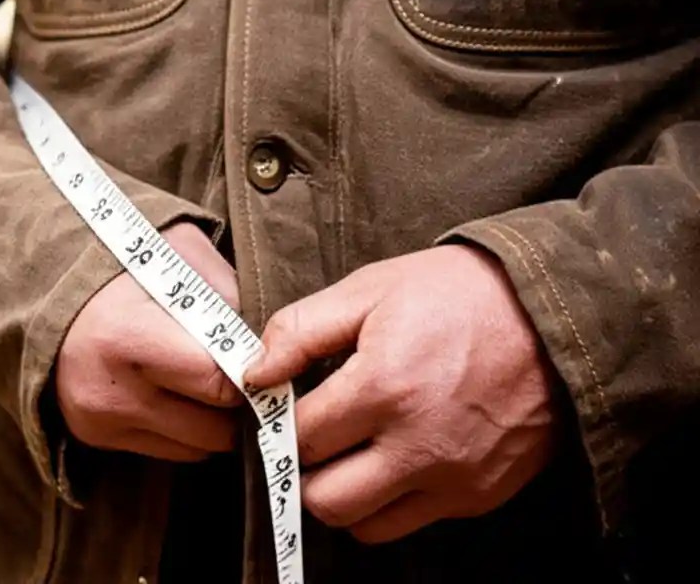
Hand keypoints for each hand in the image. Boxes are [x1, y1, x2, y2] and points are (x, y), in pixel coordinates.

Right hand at [56, 223, 244, 461]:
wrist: (40, 284)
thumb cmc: (118, 262)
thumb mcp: (177, 250)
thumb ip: (227, 292)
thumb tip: (267, 343)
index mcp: (127, 339)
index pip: (219, 383)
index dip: (250, 371)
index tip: (259, 357)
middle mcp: (110, 392)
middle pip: (215, 427)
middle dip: (237, 402)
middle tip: (239, 370)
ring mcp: (100, 421)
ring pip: (198, 448)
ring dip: (214, 420)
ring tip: (205, 378)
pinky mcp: (95, 436)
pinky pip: (170, 452)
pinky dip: (186, 428)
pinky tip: (175, 390)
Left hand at [244, 245, 558, 542]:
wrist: (558, 312)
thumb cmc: (461, 294)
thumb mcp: (372, 289)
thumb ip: (302, 330)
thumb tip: (255, 371)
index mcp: (384, 388)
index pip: (300, 436)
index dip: (281, 422)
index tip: (284, 407)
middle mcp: (418, 444)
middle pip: (324, 499)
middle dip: (305, 471)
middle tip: (313, 438)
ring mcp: (453, 477)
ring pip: (365, 526)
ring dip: (345, 496)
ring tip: (349, 454)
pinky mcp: (481, 494)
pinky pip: (415, 522)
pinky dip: (392, 501)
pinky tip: (394, 458)